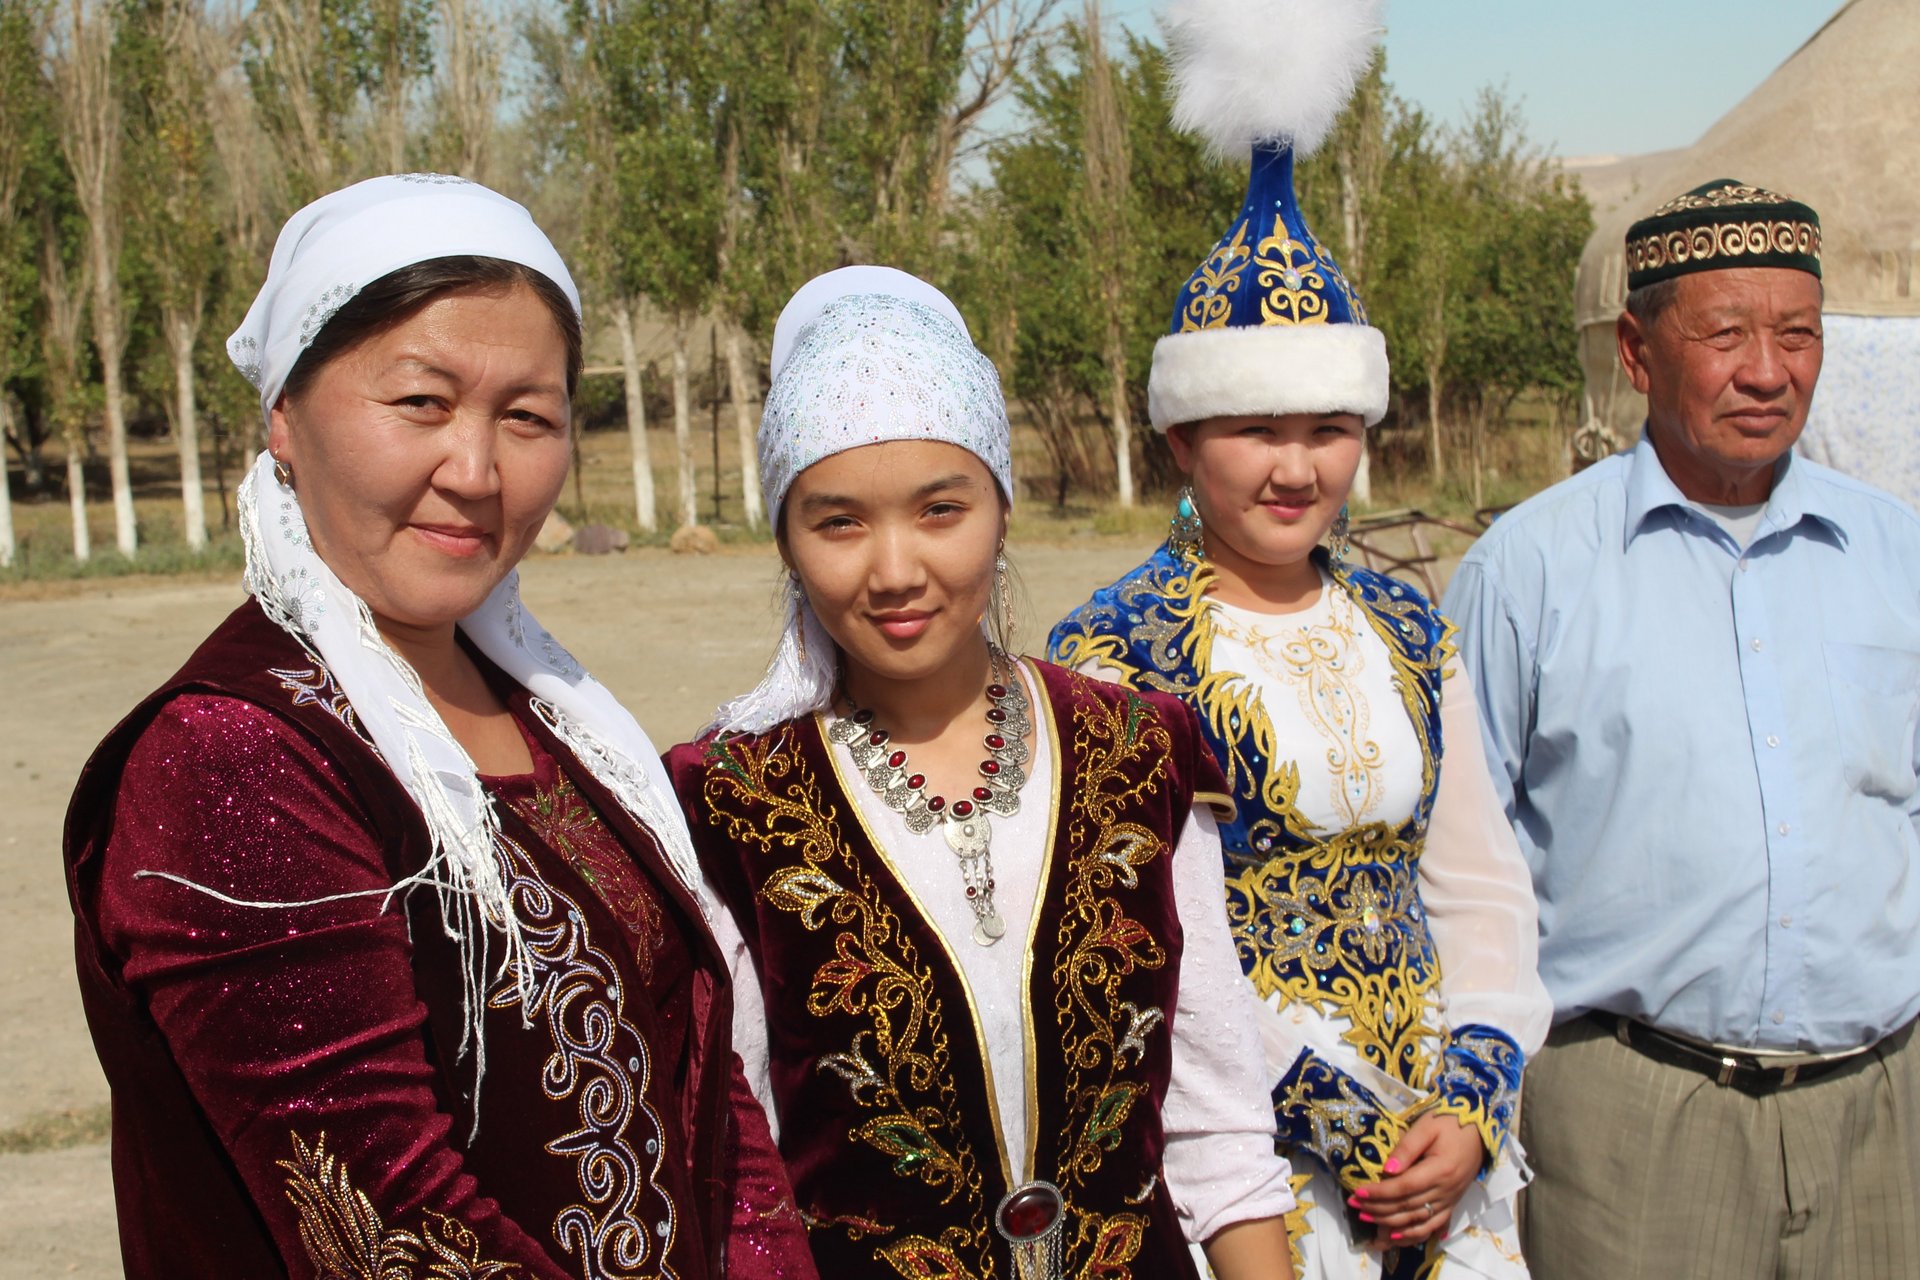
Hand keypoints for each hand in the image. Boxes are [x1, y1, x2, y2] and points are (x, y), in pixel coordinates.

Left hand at [1346, 1112, 1483, 1247]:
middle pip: (1408, 1206)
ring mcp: (1450, 1200)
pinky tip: (1395, 1238)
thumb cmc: (1450, 1124)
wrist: (1479, 1132)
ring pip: (1418, 1221)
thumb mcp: (1427, 1126)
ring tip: (1366, 1220)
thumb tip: (1388, 1170)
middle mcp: (1446, 1191)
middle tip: (1353, 1205)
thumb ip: (1407, 1147)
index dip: (1380, 1192)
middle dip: (1378, 1208)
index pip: (1404, 1187)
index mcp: (1440, 1170)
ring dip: (1391, 1224)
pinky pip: (1433, 1226)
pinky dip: (1413, 1235)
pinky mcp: (1452, 1204)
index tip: (1357, 1192)